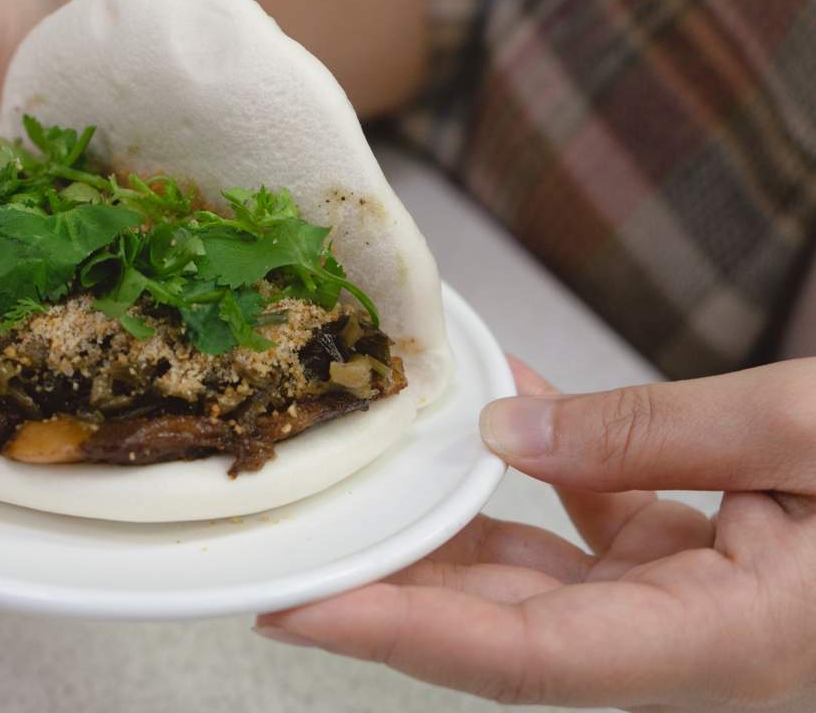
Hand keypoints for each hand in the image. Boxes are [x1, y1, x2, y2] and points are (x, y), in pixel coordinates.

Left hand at [255, 356, 815, 711]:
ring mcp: (696, 605)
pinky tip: (511, 402)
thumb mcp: (811, 434)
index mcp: (724, 646)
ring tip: (379, 456)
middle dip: (395, 574)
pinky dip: (553, 464)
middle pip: (505, 621)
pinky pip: (600, 522)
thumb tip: (505, 432)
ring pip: (540, 573)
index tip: (296, 604)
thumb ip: (652, 434)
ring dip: (458, 516)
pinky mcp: (707, 561)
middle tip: (296, 525)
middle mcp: (693, 643)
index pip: (521, 658)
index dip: (398, 634)